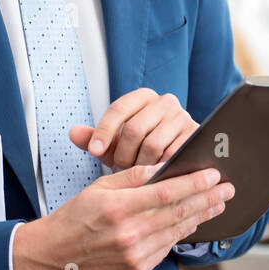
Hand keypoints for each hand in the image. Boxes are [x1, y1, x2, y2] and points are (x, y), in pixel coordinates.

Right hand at [12, 162, 234, 269]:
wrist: (52, 257)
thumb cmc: (74, 218)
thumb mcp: (99, 188)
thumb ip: (132, 177)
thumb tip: (164, 167)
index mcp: (118, 208)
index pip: (168, 192)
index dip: (195, 183)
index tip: (214, 175)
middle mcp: (129, 233)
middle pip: (180, 212)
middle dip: (209, 198)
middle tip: (228, 188)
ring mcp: (135, 255)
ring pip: (178, 231)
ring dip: (202, 216)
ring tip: (218, 204)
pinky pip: (167, 248)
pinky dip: (182, 233)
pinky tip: (193, 222)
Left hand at [68, 88, 196, 170]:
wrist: (171, 158)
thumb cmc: (138, 149)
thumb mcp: (113, 144)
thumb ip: (91, 138)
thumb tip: (73, 133)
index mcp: (143, 96)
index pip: (118, 109)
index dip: (104, 132)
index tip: (94, 152)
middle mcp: (166, 101)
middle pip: (134, 129)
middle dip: (123, 153)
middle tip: (120, 167)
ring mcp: (183, 117)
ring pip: (152, 144)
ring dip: (140, 163)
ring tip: (136, 170)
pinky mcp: (195, 136)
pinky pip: (171, 155)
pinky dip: (158, 167)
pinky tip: (152, 172)